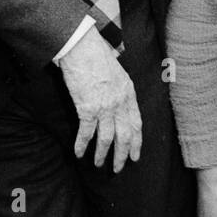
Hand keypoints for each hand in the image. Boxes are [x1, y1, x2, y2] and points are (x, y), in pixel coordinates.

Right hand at [58, 26, 141, 171]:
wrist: (82, 47)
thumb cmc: (97, 55)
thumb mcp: (118, 72)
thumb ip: (120, 89)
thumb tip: (118, 100)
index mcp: (129, 93)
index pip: (137, 123)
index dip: (137, 142)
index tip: (136, 156)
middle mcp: (120, 103)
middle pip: (125, 136)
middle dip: (123, 155)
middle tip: (119, 168)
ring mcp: (105, 107)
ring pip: (107, 139)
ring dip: (103, 154)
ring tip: (99, 164)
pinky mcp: (87, 108)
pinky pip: (87, 133)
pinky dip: (82, 145)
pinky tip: (79, 153)